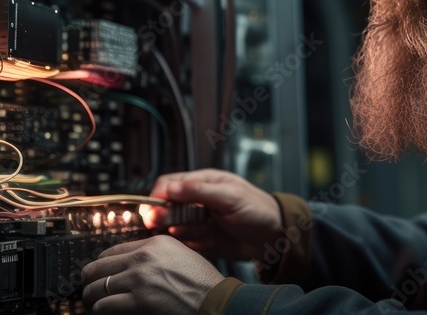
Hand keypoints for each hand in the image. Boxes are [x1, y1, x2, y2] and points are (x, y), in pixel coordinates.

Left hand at [81, 234, 223, 313]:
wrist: (215, 300)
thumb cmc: (203, 282)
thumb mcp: (180, 254)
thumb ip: (156, 255)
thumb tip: (131, 264)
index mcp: (155, 243)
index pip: (112, 250)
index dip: (101, 264)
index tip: (98, 272)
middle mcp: (144, 257)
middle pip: (99, 266)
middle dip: (90, 280)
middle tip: (89, 288)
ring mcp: (140, 278)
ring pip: (97, 286)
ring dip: (92, 297)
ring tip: (93, 302)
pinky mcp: (138, 301)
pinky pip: (104, 305)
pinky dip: (100, 309)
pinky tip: (104, 311)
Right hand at [145, 169, 281, 261]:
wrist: (273, 238)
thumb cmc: (256, 210)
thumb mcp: (229, 196)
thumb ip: (199, 191)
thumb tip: (170, 188)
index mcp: (203, 182)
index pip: (169, 184)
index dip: (158, 196)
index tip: (153, 210)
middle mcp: (196, 201)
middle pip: (166, 206)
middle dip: (165, 217)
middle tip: (173, 226)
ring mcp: (197, 220)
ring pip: (173, 226)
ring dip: (180, 232)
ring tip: (200, 233)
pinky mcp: (201, 239)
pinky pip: (184, 242)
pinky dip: (190, 243)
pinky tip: (205, 242)